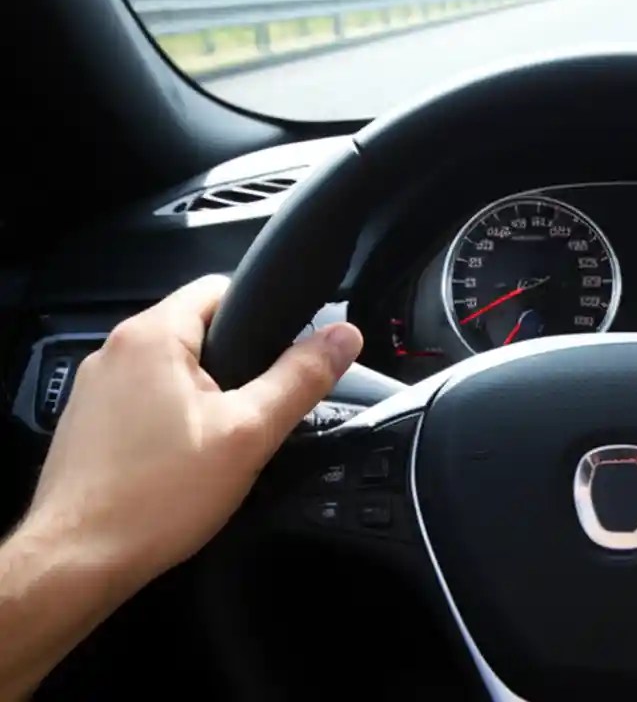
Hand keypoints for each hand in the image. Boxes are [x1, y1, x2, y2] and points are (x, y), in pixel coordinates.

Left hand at [23, 275, 363, 588]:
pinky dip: (174, 425)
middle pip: (200, 333)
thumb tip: (342, 338)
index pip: (223, 289)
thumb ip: (301, 379)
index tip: (286, 357)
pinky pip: (148, 404)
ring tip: (219, 447)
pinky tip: (184, 465)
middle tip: (254, 417)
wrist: (78, 562)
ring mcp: (97, 390)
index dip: (266, 317)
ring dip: (205, 400)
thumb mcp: (250, 433)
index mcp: (152, 336)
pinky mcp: (90, 425)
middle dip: (237, 370)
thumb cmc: (153, 498)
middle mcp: (115, 352)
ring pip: (174, 373)